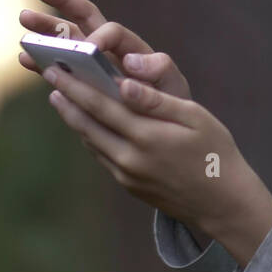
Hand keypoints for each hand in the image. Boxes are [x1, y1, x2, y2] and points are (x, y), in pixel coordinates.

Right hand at [18, 0, 191, 100]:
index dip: (100, 37)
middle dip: (61, 2)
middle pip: (83, 20)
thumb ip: (159, 69)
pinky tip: (24, 59)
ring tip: (24, 24)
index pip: (111, 31)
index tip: (90, 50)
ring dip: (44, 32)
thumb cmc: (170, 104)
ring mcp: (91, 65)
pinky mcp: (79, 83)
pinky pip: (57, 69)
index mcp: (130, 47)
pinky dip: (41, 64)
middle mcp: (109, 50)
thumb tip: (130, 61)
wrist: (163, 128)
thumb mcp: (172, 85)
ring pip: (65, 41)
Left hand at [42, 61, 271, 258]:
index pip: (101, 105)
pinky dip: (90, 136)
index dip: (75, 86)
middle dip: (66, 98)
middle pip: (87, 123)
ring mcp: (127, 174)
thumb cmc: (215, 152)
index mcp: (147, 136)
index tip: (56, 69)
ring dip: (74, 118)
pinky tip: (88, 124)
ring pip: (91, 141)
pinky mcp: (128, 185)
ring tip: (61, 97)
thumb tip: (124, 82)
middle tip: (49, 76)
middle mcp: (130, 157)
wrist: (222, 202)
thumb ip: (156, 100)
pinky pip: (102, 155)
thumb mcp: (195, 118)